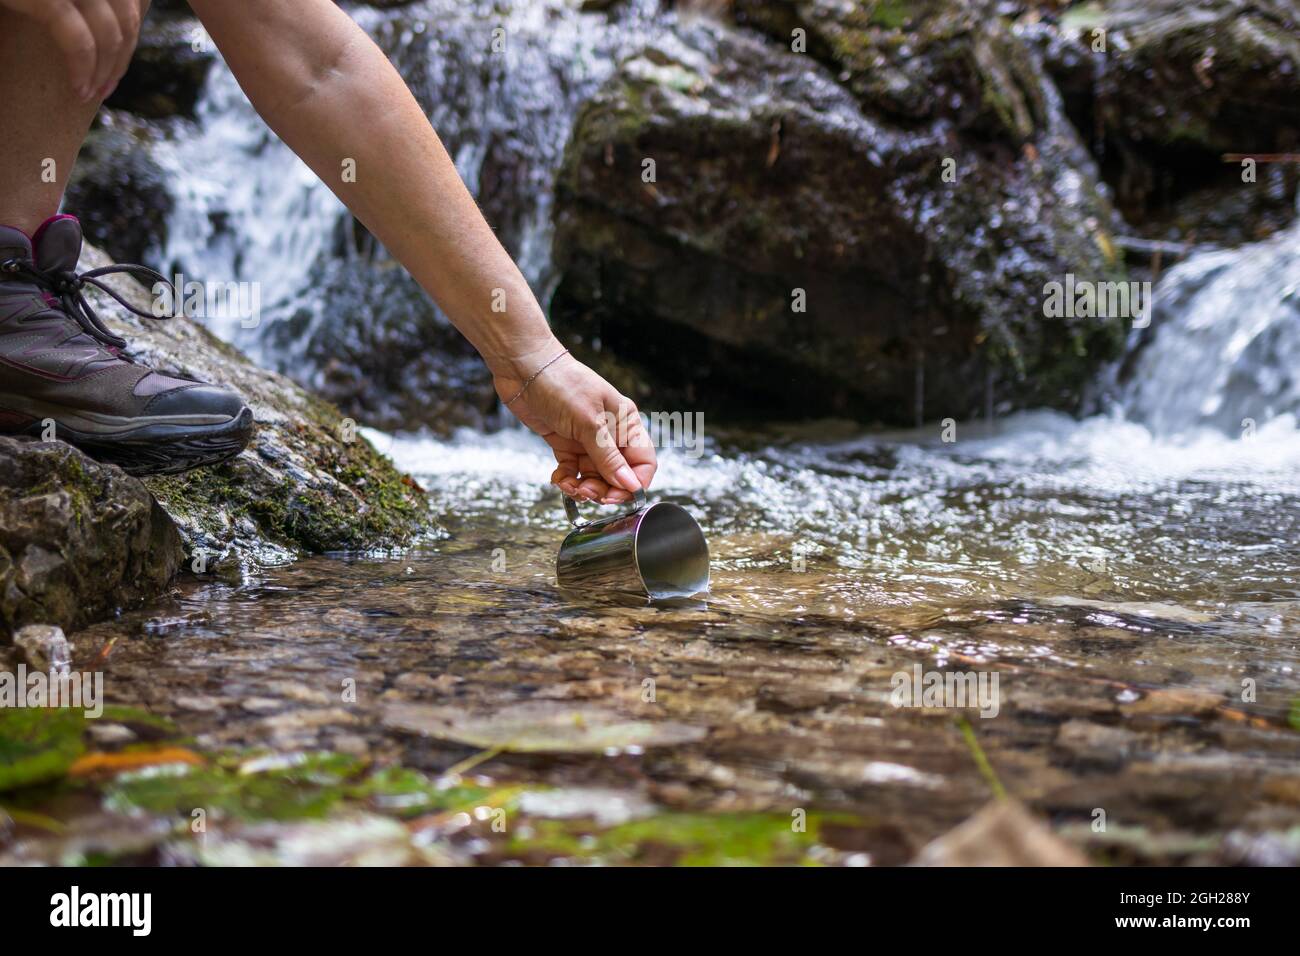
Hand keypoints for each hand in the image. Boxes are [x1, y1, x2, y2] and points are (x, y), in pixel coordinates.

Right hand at [1, 0, 140, 100]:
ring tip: (90, 93)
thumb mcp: (50, 0)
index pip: (128, 5)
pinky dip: (85, 70)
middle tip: (104, 90)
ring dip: (106, 71)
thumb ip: (75, 5)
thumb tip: (113, 39)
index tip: (114, 69)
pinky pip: (79, 41)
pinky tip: (79, 89)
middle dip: (119, 60)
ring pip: (111, 34)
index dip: (127, 40)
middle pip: (125, 20)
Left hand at [494, 351, 656, 504]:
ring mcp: (587, 440)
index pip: (643, 462)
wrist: (524, 369)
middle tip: (588, 492)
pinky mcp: (566, 444)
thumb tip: (630, 486)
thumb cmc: (562, 383)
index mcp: (626, 423)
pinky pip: (573, 471)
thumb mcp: (589, 423)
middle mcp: (610, 433)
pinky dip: (567, 480)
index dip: (633, 483)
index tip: (617, 496)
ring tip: (569, 485)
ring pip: (594, 477)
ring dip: (583, 487)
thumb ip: (608, 458)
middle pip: (617, 475)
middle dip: (604, 489)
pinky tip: (559, 478)